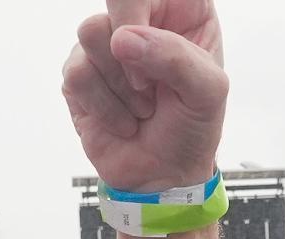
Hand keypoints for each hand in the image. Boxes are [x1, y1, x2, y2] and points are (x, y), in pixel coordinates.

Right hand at [62, 0, 226, 192]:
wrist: (165, 176)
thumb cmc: (192, 128)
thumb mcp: (208, 92)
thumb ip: (176, 57)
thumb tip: (121, 40)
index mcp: (179, 10)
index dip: (143, 14)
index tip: (156, 52)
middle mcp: (141, 21)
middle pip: (115, 0)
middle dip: (133, 57)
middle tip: (151, 90)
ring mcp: (107, 46)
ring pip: (90, 33)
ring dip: (121, 86)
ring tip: (143, 108)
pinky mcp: (79, 73)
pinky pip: (76, 73)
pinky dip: (105, 107)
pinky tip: (124, 121)